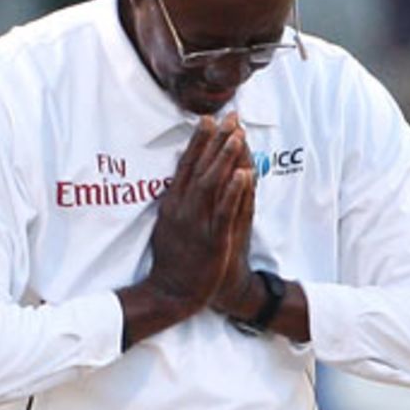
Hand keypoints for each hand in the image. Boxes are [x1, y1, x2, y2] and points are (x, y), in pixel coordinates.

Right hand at [145, 114, 252, 315]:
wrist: (171, 292)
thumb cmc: (172, 262)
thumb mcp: (166, 227)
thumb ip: (175, 204)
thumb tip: (179, 183)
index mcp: (172, 205)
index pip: (185, 165)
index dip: (198, 141)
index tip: (208, 119)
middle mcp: (183, 210)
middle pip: (200, 168)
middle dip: (215, 141)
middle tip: (229, 117)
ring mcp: (197, 224)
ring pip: (212, 184)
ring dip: (225, 158)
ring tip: (238, 135)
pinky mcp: (213, 240)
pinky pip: (225, 211)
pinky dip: (234, 191)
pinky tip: (243, 174)